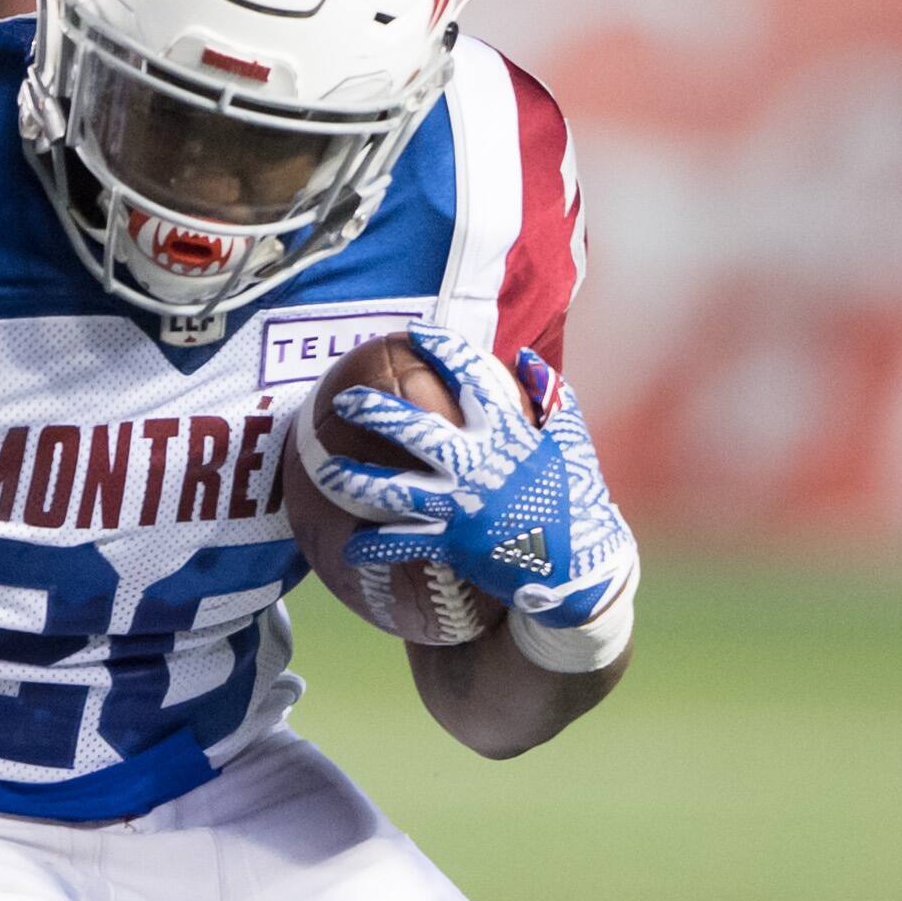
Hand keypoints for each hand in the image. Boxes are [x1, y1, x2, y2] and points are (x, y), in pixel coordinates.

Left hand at [311, 329, 638, 630]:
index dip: (444, 350)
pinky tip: (347, 546)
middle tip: (344, 398)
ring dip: (353, 480)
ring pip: (394, 490)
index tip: (416, 332)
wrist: (581, 568)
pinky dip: (372, 546)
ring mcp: (463, 506)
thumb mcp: (572, 442)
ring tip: (320, 471)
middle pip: (415, 431)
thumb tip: (524, 358)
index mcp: (509, 434)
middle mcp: (479, 465)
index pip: (472, 378)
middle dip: (375, 412)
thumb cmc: (577, 500)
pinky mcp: (454, 546)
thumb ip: (552, 396)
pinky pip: (401, 545)